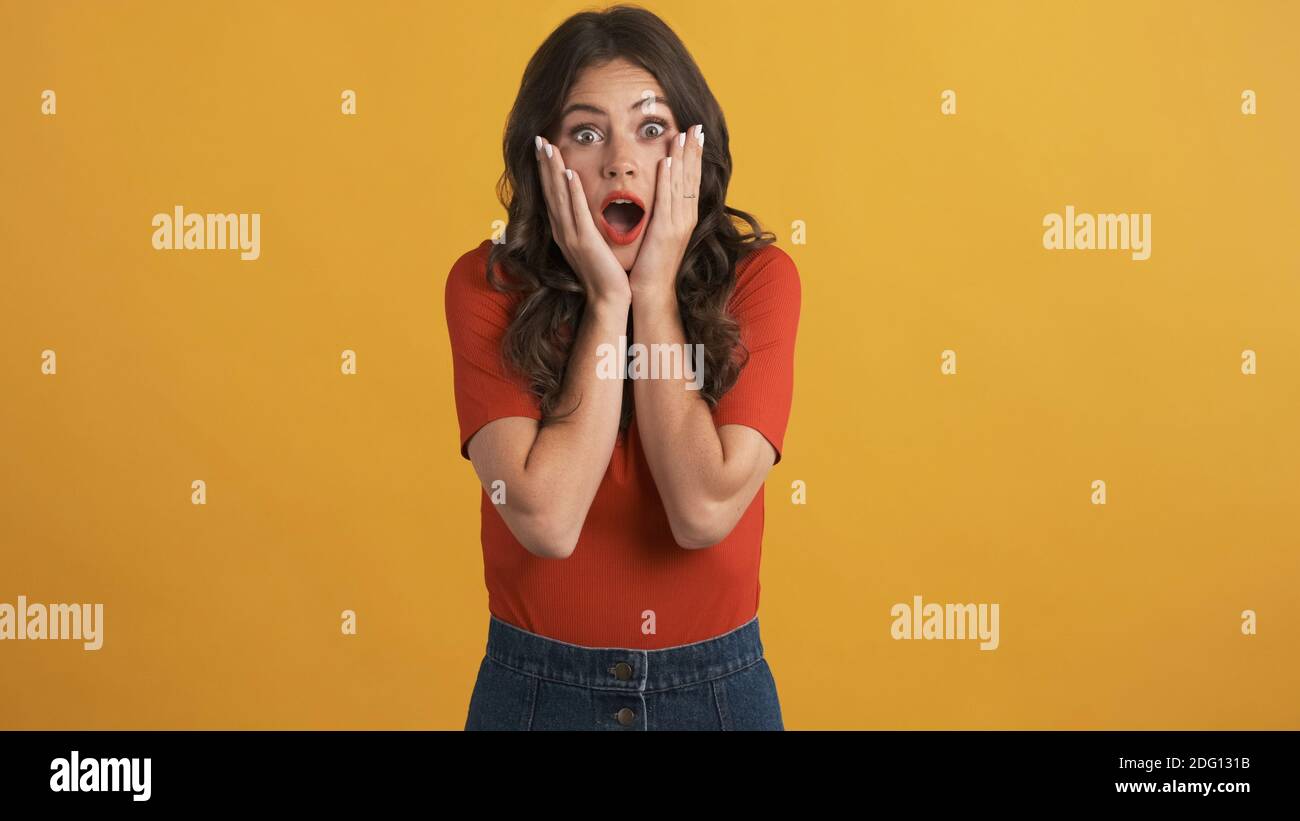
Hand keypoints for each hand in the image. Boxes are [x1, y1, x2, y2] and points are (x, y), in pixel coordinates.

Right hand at [535, 135, 630, 305]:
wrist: (608, 298)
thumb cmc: (604, 272)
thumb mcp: (591, 242)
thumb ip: (586, 223)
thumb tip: (588, 205)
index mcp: (563, 229)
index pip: (552, 194)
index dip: (546, 170)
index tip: (543, 147)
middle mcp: (562, 230)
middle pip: (550, 191)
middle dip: (544, 164)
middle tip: (539, 139)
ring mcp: (571, 236)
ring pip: (559, 197)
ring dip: (553, 171)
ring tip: (548, 147)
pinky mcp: (585, 242)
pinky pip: (577, 212)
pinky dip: (573, 192)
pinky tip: (569, 174)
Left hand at [628, 124, 702, 299]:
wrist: (652, 291)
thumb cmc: (653, 264)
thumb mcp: (661, 233)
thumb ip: (663, 213)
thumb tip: (659, 196)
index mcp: (685, 217)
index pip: (692, 180)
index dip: (694, 157)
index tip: (695, 135)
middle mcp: (686, 218)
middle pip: (692, 177)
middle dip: (694, 151)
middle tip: (697, 126)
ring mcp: (678, 224)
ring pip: (682, 184)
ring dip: (683, 158)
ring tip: (684, 134)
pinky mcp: (665, 232)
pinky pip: (667, 201)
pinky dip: (668, 180)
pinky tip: (667, 162)